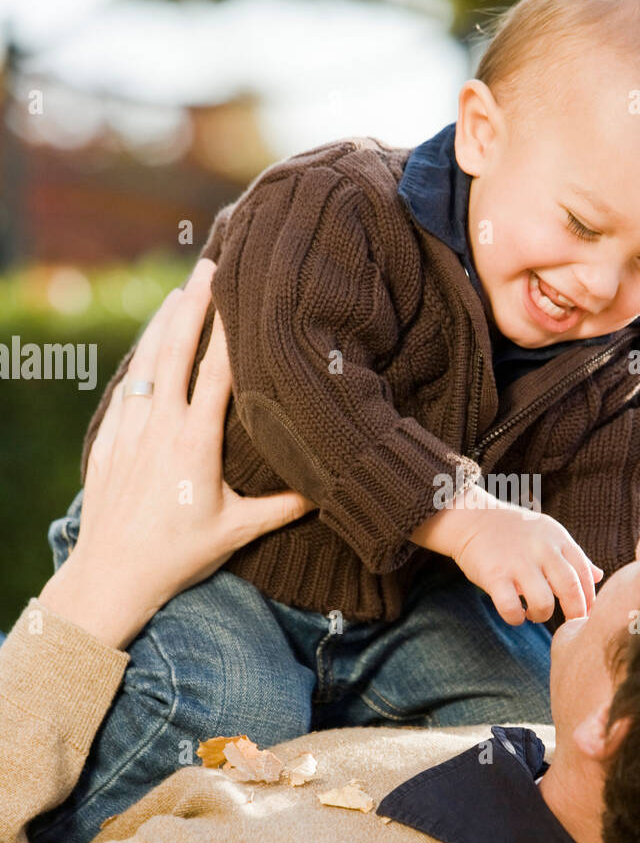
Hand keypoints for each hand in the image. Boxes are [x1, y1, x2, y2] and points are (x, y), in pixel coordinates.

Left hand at [38, 259, 314, 648]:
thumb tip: (326, 492)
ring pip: (147, 363)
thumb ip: (282, 508)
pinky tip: (148, 344)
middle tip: (209, 267)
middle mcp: (160, 428)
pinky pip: (127, 388)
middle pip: (176, 351)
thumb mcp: (236, 532)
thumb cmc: (179, 555)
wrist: (111, 575)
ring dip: (163, 323)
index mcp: (195, 445)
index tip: (242, 294)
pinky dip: (140, 359)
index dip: (230, 331)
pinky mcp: (109, 442)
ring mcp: (130, 431)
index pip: (216, 375)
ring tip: (180, 291)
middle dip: (193, 305)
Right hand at [453, 506, 602, 624]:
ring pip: (543, 602)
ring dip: (542, 615)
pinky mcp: (494, 575)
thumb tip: (599, 576)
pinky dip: (516, 618)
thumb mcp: (549, 535)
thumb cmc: (515, 531)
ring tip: (535, 614)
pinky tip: (516, 614)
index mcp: (558, 539)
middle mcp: (541, 549)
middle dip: (576, 613)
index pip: (584, 573)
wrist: (473, 517)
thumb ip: (574, 557)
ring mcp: (517, 562)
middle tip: (572, 626)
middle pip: (570, 588)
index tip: (587, 614)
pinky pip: (510, 607)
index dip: (590, 598)